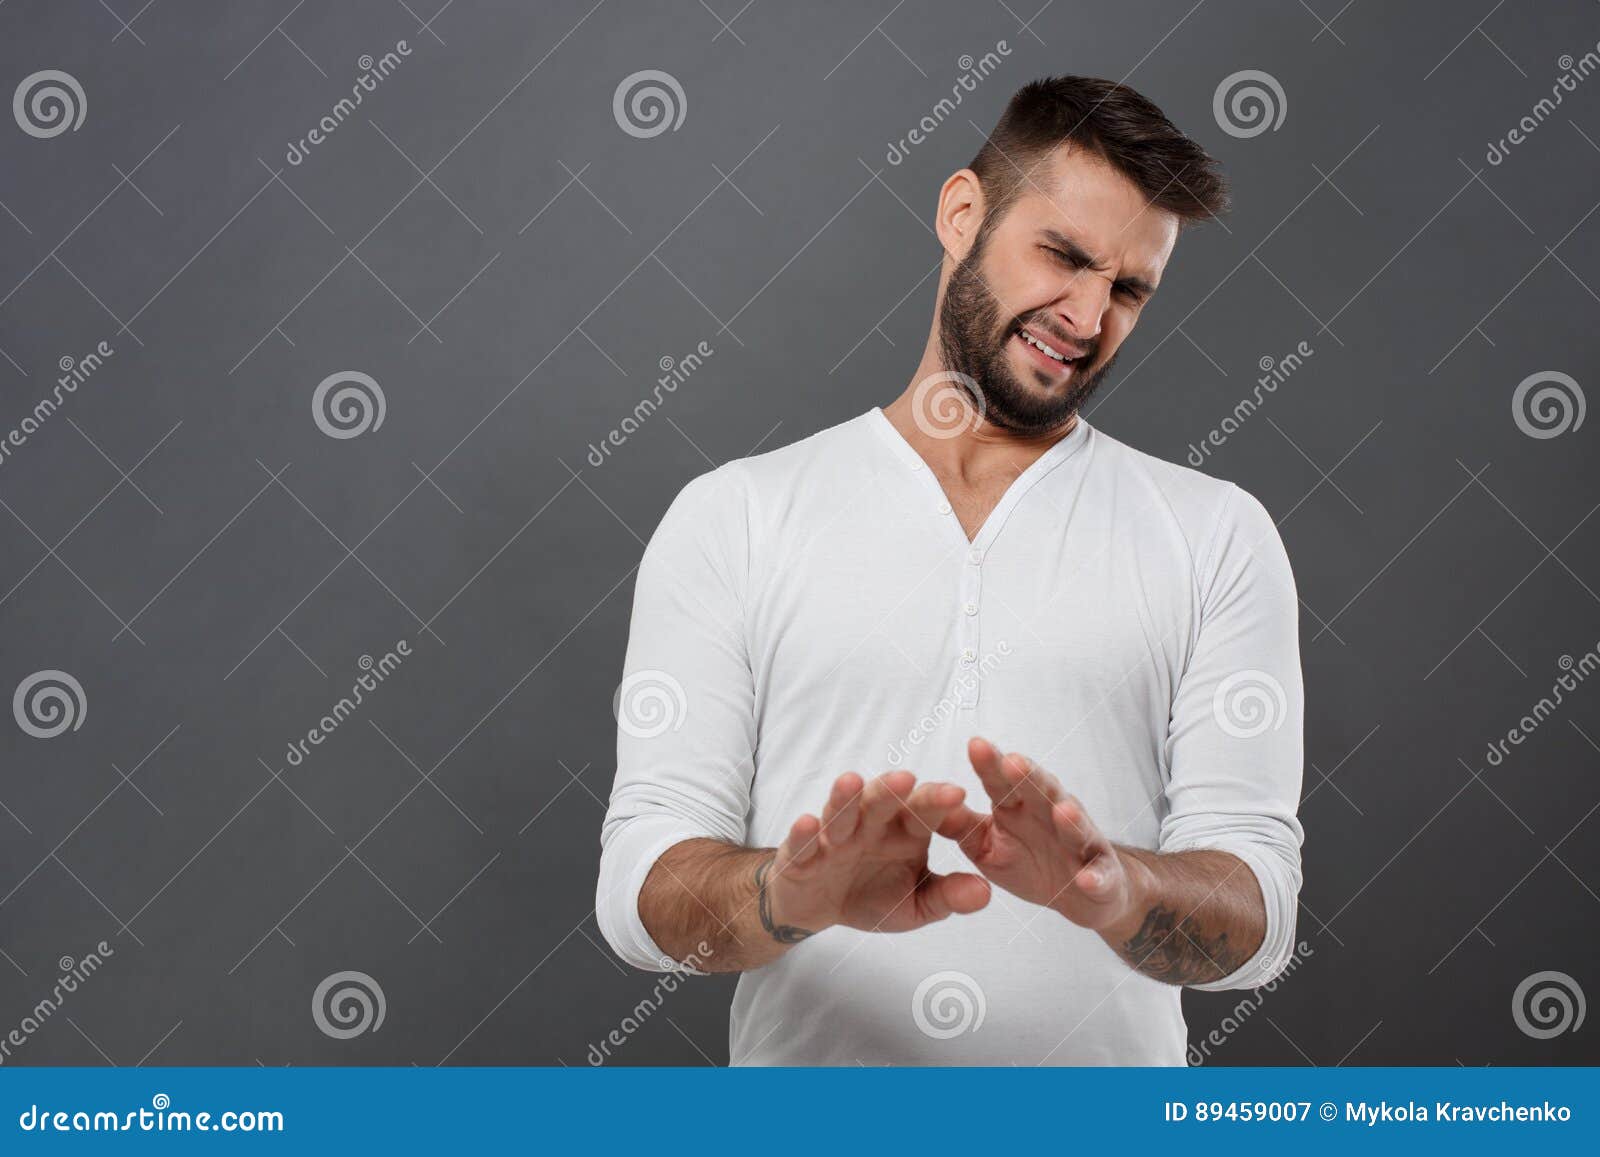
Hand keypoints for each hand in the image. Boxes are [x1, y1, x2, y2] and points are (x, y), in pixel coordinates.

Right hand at [763, 770, 991, 939]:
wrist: (815, 905)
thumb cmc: (869, 895)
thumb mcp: (915, 905)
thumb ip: (948, 897)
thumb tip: (986, 892)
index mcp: (903, 831)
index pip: (923, 811)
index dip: (938, 802)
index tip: (957, 795)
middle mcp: (869, 825)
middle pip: (881, 802)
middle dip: (892, 790)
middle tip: (907, 779)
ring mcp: (833, 837)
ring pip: (840, 813)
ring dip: (845, 798)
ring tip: (852, 782)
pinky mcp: (799, 854)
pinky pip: (800, 842)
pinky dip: (803, 833)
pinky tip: (808, 823)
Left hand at [938, 737, 1150, 932]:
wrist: (1083, 892)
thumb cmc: (1029, 860)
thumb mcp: (986, 847)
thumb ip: (960, 828)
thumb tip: (923, 804)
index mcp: (1019, 807)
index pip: (1002, 781)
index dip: (991, 765)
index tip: (975, 744)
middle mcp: (1052, 814)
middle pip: (1042, 792)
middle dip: (1030, 778)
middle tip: (1013, 763)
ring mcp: (1081, 844)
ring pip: (1077, 826)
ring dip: (1071, 819)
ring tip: (1062, 811)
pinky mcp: (1102, 876)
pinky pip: (1099, 877)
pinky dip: (1095, 878)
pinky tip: (1087, 879)